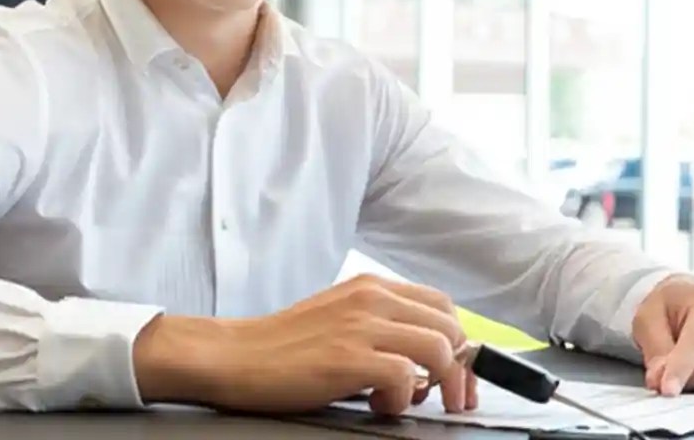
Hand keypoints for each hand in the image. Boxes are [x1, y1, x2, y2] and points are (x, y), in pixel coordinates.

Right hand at [134, 273, 477, 415]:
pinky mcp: (348, 357)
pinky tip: (379, 405)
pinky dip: (403, 398)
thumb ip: (381, 329)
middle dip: (460, 369)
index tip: (459, 375)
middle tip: (448, 399)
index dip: (459, 343)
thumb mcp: (340, 320)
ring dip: (436, 383)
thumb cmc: (282, 347)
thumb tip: (423, 364)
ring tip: (407, 402)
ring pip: (438, 347)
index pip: (442, 306)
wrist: (233, 355)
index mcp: (371, 287)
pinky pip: (406, 374)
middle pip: (450, 326)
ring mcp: (361, 325)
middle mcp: (372, 298)